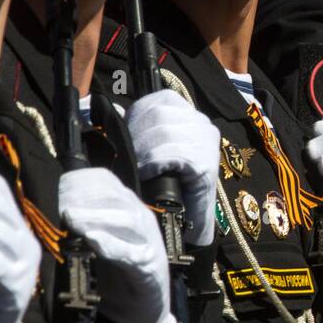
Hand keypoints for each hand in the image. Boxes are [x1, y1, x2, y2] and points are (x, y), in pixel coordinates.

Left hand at [59, 167, 173, 322]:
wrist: (146, 308)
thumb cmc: (120, 275)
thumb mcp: (101, 243)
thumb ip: (84, 225)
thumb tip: (52, 210)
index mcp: (129, 209)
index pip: (108, 183)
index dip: (84, 181)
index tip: (61, 187)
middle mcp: (141, 221)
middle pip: (116, 198)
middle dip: (86, 197)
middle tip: (61, 204)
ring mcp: (148, 243)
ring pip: (126, 221)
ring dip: (97, 217)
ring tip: (72, 218)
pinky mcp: (148, 268)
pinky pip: (131, 253)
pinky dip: (112, 245)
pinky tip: (94, 241)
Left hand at [125, 89, 220, 247]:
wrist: (190, 222)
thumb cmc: (169, 186)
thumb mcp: (154, 149)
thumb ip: (140, 130)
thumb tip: (115, 113)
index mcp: (190, 115)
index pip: (160, 100)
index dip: (138, 116)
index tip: (128, 136)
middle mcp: (203, 124)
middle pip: (160, 114)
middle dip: (138, 135)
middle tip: (130, 157)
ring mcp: (207, 143)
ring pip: (164, 132)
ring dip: (144, 151)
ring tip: (139, 168)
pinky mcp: (206, 164)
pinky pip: (173, 153)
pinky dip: (154, 163)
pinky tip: (148, 174)